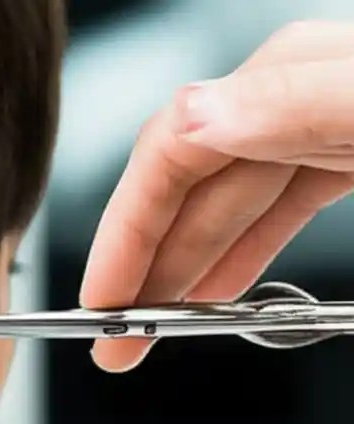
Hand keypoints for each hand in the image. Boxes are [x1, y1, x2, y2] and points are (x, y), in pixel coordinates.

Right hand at [80, 20, 353, 371]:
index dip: (123, 232)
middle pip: (185, 190)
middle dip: (139, 271)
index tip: (100, 299)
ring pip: (225, 209)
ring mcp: (318, 127)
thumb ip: (293, 104)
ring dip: (178, 274)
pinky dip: (237, 254)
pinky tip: (213, 290)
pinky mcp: (347, 154)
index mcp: (287, 77)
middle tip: (110, 342)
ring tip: (144, 334)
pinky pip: (274, 210)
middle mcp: (290, 100)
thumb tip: (193, 119)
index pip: (169, 154)